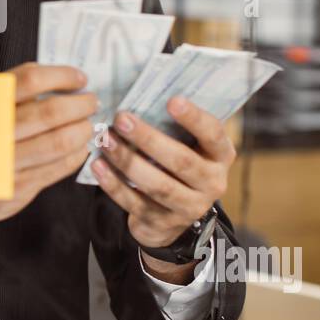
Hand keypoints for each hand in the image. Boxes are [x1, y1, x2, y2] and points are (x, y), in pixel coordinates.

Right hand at [0, 63, 96, 256]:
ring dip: (81, 130)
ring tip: (88, 124)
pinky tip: (80, 148)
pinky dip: (74, 156)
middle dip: (79, 104)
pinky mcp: (14, 190)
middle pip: (49, 112)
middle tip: (91, 101)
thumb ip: (2, 96)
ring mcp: (3, 164)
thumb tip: (53, 83)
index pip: (28, 80)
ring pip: (58, 143)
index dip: (60, 75)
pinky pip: (55, 170)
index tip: (78, 77)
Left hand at [90, 96, 234, 250]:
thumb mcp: (188, 146)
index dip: (194, 118)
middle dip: (148, 139)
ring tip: (105, 141)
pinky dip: (114, 185)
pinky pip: (135, 204)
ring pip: (158, 185)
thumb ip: (175, 127)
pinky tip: (98, 166)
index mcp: (221, 156)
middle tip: (121, 119)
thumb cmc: (177, 165)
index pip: (213, 134)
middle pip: (181, 161)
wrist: (174, 215)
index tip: (172, 100)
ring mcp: (190, 208)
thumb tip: (141, 95)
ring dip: (128, 161)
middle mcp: (212, 183)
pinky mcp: (164, 224)